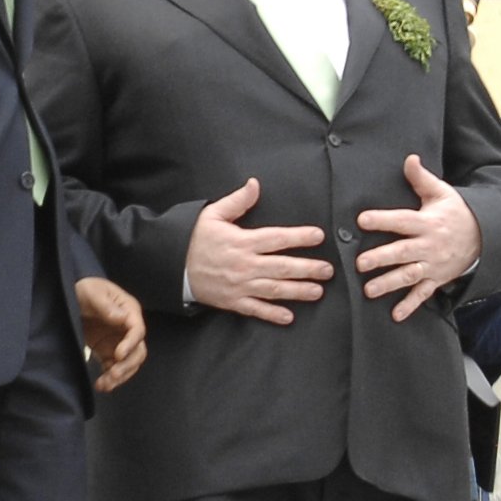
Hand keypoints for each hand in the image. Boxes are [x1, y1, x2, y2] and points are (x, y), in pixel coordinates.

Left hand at [76, 277, 146, 391]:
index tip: (118, 355)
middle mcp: (128, 329)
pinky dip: (110, 378)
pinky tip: (102, 384)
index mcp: (129, 312)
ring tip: (105, 384)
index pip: (137, 331)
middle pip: (137, 351)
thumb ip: (106, 306)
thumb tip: (121, 319)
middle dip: (127, 365)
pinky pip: (114, 367)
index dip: (131, 344)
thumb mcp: (93, 293)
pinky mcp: (107, 351)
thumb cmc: (85, 288)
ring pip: (128, 363)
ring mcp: (119, 341)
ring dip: (120, 376)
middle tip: (112, 374)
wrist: (73, 295)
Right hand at [183, 177, 330, 324]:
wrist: (172, 265)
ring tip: (318, 292)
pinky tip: (289, 317)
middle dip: (308, 268)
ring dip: (298, 291)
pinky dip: (272, 315)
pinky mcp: (233, 301)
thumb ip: (237, 201)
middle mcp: (244, 264)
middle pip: (282, 267)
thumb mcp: (213, 214)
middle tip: (329, 270)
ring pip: (274, 289)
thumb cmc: (194, 238)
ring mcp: (239, 285)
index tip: (318, 236)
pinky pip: (256, 309)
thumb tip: (255, 184)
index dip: (299, 237)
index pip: (276, 238)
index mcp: (242, 242)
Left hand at [355, 154, 481, 321]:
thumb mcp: (442, 193)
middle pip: (402, 252)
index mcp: (427, 222)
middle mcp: (429, 245)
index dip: (382, 219)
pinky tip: (395, 315)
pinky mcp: (437, 279)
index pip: (402, 220)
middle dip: (382, 258)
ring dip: (389, 284)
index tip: (361, 220)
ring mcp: (433, 265)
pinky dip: (410, 305)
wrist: (486, 237)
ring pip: (409, 275)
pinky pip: (423, 294)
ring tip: (369, 291)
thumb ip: (422, 179)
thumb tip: (409, 158)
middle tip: (360, 263)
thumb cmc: (456, 212)